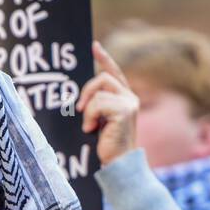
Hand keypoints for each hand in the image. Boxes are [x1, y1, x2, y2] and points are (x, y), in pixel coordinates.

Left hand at [76, 40, 138, 165]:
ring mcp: (129, 103)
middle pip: (103, 77)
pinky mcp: (125, 110)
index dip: (104, 58)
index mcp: (125, 98)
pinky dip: (89, 116)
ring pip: (98, 92)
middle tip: (79, 109)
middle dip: (87, 91)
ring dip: (87, 109)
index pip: (114, 72)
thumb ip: (98, 105)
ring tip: (89, 126)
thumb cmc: (107, 145)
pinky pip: (98, 103)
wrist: (119, 163)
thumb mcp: (101, 120)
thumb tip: (83, 96)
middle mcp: (130, 97)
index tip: (94, 46)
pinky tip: (91, 129)